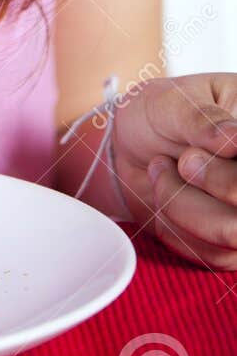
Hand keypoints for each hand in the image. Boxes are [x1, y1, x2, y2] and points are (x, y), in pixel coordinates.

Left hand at [111, 73, 236, 267]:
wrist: (130, 145)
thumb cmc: (159, 114)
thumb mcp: (172, 101)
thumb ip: (202, 118)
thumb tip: (235, 139)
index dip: (227, 178)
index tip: (190, 155)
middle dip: (210, 184)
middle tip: (183, 160)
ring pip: (231, 235)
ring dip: (182, 204)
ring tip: (164, 170)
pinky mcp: (230, 246)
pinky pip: (209, 254)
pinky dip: (175, 226)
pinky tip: (166, 193)